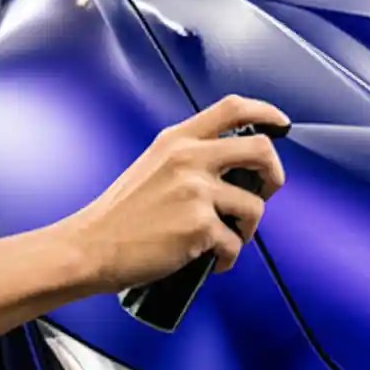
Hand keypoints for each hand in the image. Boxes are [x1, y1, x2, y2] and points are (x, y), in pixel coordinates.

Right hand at [54, 95, 289, 292]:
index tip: (280, 123)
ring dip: (248, 228)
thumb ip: (189, 157)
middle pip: (261, 149)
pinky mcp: (198, 226)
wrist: (90, 248)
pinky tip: (212, 261)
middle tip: (265, 191)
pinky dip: (228, 258)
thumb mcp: (153, 165)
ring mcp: (195, 191)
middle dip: (275, 173)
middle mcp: (189, 158)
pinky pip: (234, 244)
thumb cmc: (120, 215)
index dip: (265, 112)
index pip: (232, 108)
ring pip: (254, 205)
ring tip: (227, 238)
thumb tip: (233, 169)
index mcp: (177, 139)